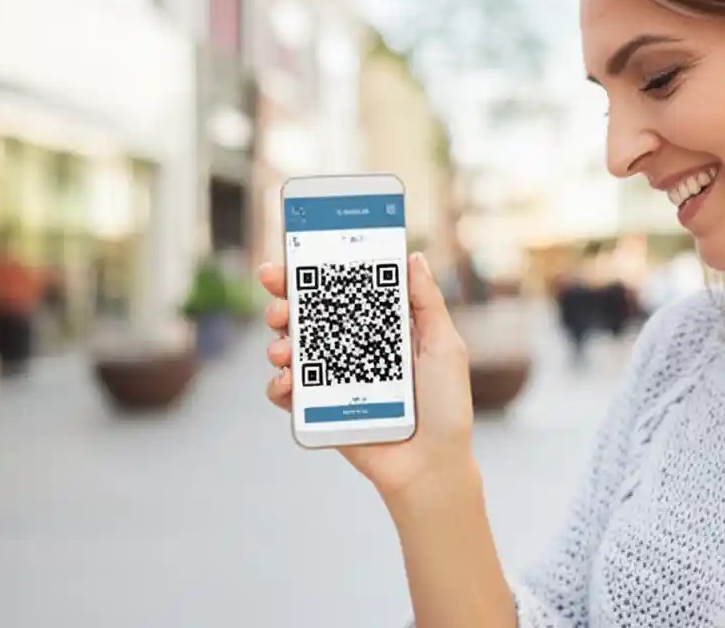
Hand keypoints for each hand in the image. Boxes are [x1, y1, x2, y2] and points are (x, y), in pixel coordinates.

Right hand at [258, 253, 475, 499]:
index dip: (316, 273)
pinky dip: (279, 385)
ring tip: (283, 348)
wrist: (432, 465)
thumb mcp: (445, 347)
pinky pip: (288, 394)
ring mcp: (334, 380)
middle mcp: (353, 350)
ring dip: (278, 342)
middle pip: (308, 317)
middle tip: (279, 304)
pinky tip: (287, 382)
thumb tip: (411, 257)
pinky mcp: (320, 412)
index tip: (294, 258)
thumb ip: (427, 303)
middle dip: (284, 303)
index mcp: (381, 328)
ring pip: (292, 351)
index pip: (343, 292)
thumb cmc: (446, 406)